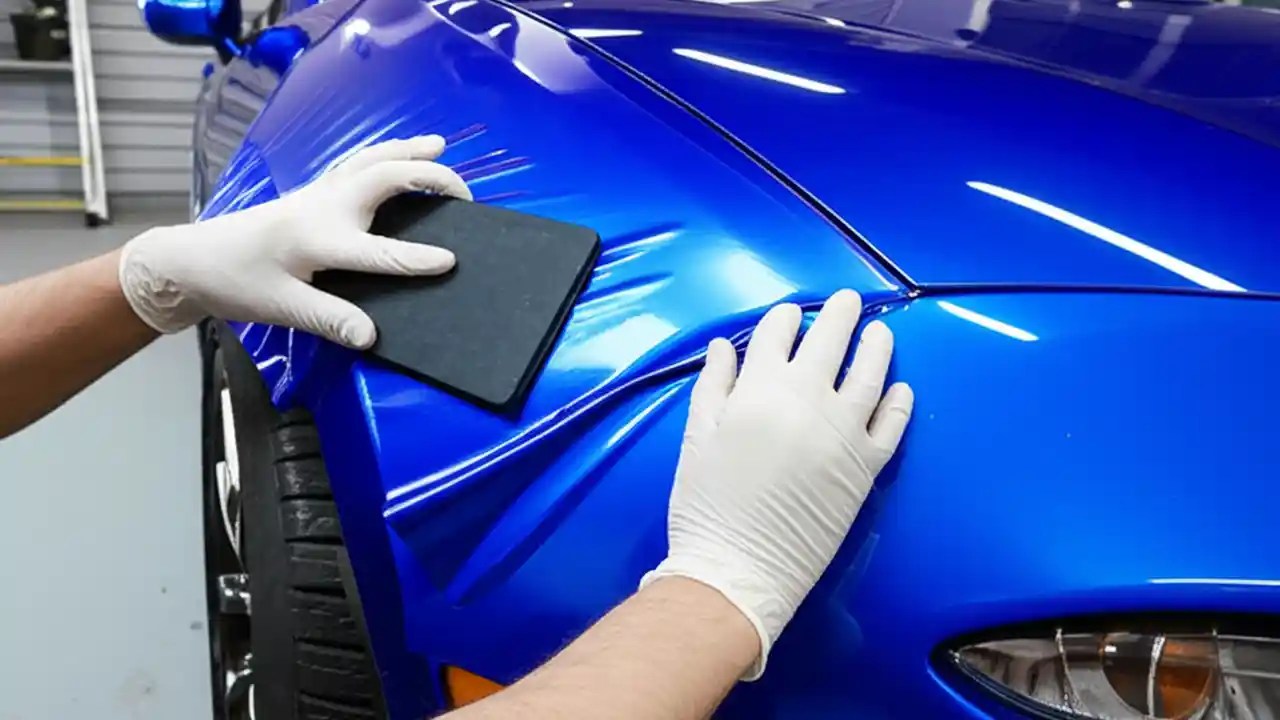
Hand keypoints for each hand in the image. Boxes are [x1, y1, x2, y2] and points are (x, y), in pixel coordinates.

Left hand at [118, 134, 470, 347]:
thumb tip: (371, 336)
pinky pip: (356, 164)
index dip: (418, 259)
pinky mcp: (311, 193)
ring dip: (406, 151)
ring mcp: (317, 195)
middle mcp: (323, 207)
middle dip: (428, 179)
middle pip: (384, 178)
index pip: (380, 251)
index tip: (451, 262)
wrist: (192, 259)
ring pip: (369, 160)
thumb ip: (330, 320)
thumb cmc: (236, 283)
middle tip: (465, 192)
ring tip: (438, 146)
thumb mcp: (281, 308)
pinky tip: (396, 153)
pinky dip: (384, 154)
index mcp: (318, 239)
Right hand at [644, 289, 913, 678]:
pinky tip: (901, 388)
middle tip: (847, 302)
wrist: (738, 568)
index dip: (783, 319)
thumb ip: (713, 386)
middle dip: (839, 314)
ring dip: (876, 346)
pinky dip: (899, 402)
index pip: (776, 333)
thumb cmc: (706, 504)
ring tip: (880, 333)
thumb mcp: (695, 437)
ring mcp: (844, 432)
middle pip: (830, 339)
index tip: (788, 316)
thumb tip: (722, 348)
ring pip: (871, 373)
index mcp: (758, 389)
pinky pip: (892, 424)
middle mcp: (806, 399)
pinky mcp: (867, 466)